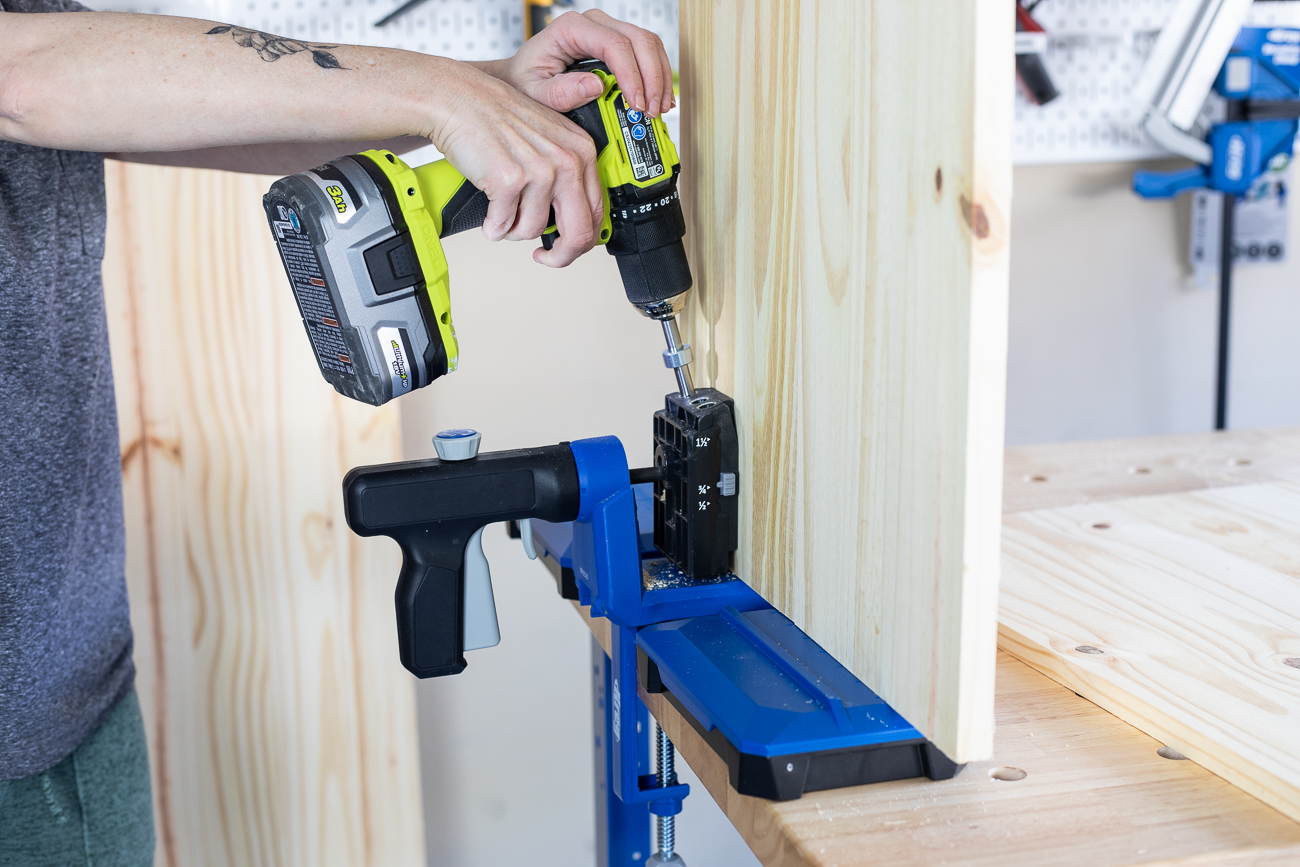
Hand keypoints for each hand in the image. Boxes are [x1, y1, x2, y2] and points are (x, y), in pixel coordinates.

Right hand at [428, 61, 601, 266]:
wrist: (458, 100)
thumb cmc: (497, 119)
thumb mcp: (548, 141)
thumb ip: (567, 176)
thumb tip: (573, 222)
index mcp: (582, 151)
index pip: (596, 213)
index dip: (581, 241)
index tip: (566, 247)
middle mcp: (566, 160)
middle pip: (577, 233)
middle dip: (560, 255)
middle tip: (543, 257)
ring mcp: (540, 170)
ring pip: (534, 229)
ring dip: (514, 229)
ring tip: (503, 210)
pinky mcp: (510, 180)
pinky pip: (504, 225)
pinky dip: (493, 225)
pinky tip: (489, 211)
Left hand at [483, 10, 674, 116]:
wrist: (522, 77)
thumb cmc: (526, 81)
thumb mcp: (535, 91)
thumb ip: (560, 92)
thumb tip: (596, 86)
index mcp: (571, 28)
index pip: (613, 45)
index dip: (632, 75)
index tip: (637, 104)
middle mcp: (593, 24)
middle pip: (639, 40)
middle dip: (652, 77)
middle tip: (652, 110)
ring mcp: (608, 31)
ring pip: (649, 44)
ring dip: (659, 78)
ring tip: (658, 108)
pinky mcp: (618, 45)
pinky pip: (646, 54)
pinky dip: (656, 77)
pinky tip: (657, 99)